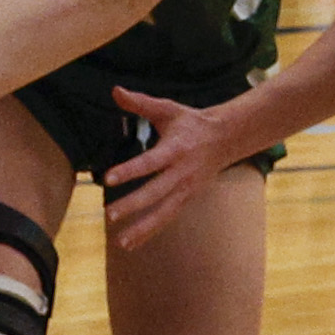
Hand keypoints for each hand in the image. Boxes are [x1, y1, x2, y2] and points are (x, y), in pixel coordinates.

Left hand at [98, 87, 241, 248]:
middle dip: (134, 205)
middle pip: (156, 192)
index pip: (150, 162)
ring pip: (163, 212)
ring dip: (142, 227)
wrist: (226, 138)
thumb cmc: (190, 122)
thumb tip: (115, 91)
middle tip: (110, 214)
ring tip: (120, 241)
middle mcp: (182, 172)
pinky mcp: (187, 198)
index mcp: (176, 149)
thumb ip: (140, 103)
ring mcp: (186, 188)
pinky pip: (167, 218)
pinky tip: (131, 243)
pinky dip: (150, 231)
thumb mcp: (167, 109)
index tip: (108, 178)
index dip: (130, 170)